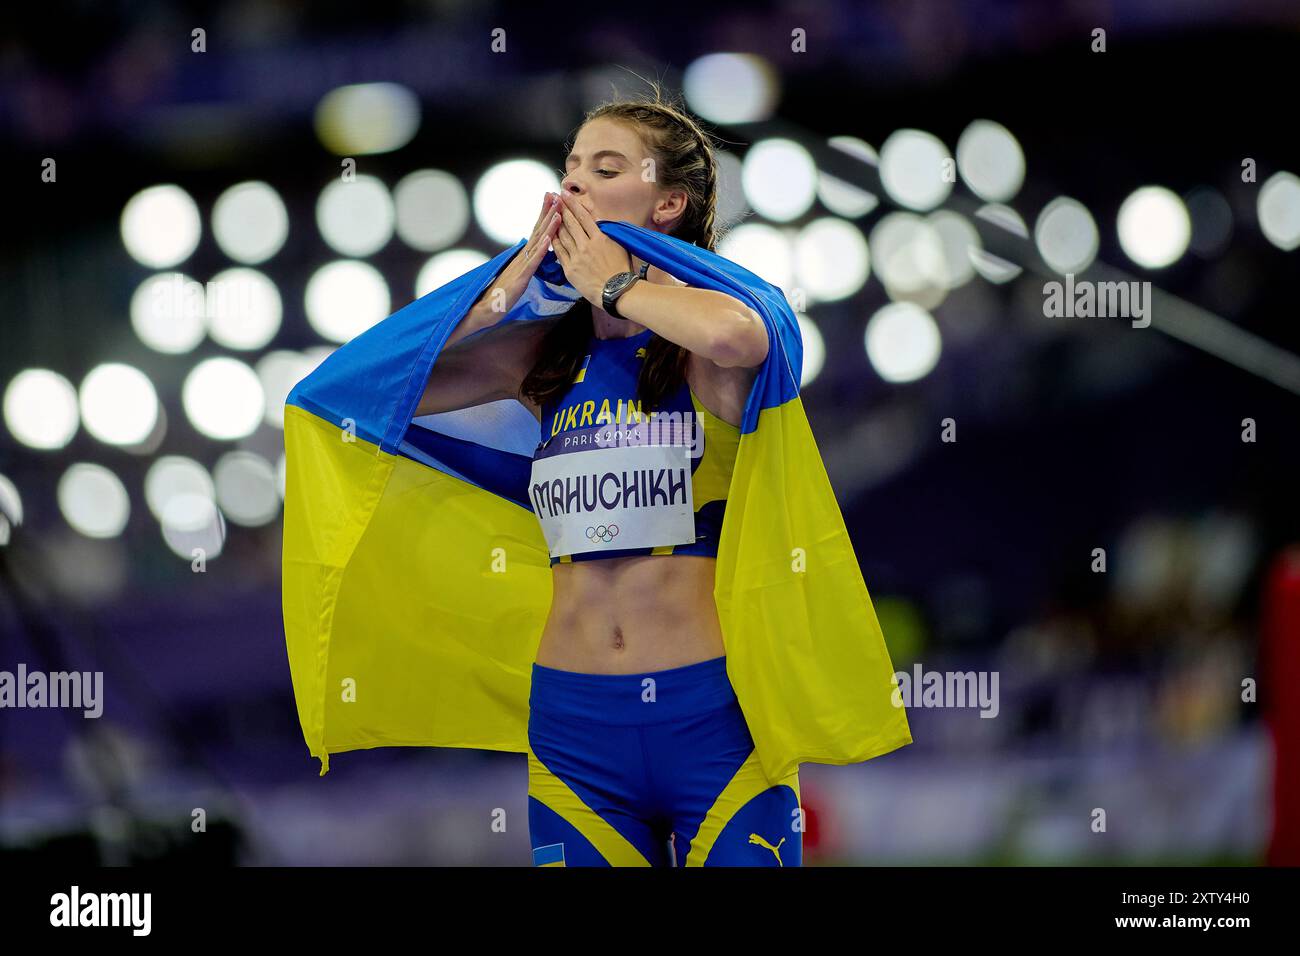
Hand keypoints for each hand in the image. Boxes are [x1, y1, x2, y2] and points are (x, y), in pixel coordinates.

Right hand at [478, 192, 564, 314]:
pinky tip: (550, 236)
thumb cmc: (502, 295)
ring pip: (538, 241)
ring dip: (549, 224)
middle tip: (555, 194)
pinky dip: (543, 247)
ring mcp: (522, 265)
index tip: (552, 199)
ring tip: (557, 209)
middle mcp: (522, 256)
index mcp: (523, 256)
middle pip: (537, 230)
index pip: (536, 231)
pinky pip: (534, 260)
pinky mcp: (522, 277)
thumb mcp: (519, 275)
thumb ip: (527, 263)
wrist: (487, 308)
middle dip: (547, 211)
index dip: (544, 215)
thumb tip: (536, 254)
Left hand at [551, 191, 633, 307]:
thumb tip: (599, 221)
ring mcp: (577, 257)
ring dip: (555, 223)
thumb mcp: (620, 246)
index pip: (583, 216)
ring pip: (563, 236)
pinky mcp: (570, 269)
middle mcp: (587, 245)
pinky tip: (549, 234)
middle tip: (553, 199)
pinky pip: (559, 252)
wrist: (617, 291)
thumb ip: (608, 233)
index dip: (572, 204)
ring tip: (549, 213)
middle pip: (571, 223)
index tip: (564, 195)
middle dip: (561, 209)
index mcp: (600, 238)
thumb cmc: (622, 270)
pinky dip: (554, 242)